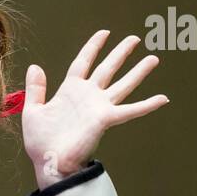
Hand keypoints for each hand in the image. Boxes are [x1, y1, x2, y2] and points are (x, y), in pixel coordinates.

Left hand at [22, 30, 168, 186]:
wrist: (49, 163)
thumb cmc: (40, 142)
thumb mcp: (33, 111)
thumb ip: (35, 88)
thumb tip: (35, 66)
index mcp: (70, 90)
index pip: (83, 62)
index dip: (93, 47)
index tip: (104, 33)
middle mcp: (88, 96)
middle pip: (108, 68)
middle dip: (121, 53)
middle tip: (135, 38)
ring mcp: (99, 107)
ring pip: (123, 84)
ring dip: (138, 72)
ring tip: (153, 58)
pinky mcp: (105, 119)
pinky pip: (130, 110)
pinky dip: (147, 105)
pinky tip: (163, 98)